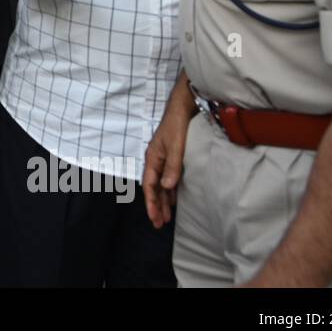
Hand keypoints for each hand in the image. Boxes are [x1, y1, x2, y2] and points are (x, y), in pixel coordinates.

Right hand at [142, 84, 196, 228]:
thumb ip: (172, 166)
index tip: (154, 218)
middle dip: (155, 206)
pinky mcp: (172, 156)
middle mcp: (155, 160)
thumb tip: (167, 186)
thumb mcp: (176, 146)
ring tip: (166, 216)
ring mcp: (163, 158)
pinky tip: (173, 198)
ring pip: (160, 184)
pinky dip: (169, 190)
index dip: (151, 203)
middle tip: (159, 224)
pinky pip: (168, 178)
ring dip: (163, 200)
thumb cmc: (177, 125)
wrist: (182, 107)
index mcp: (152, 158)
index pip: (149, 185)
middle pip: (153, 187)